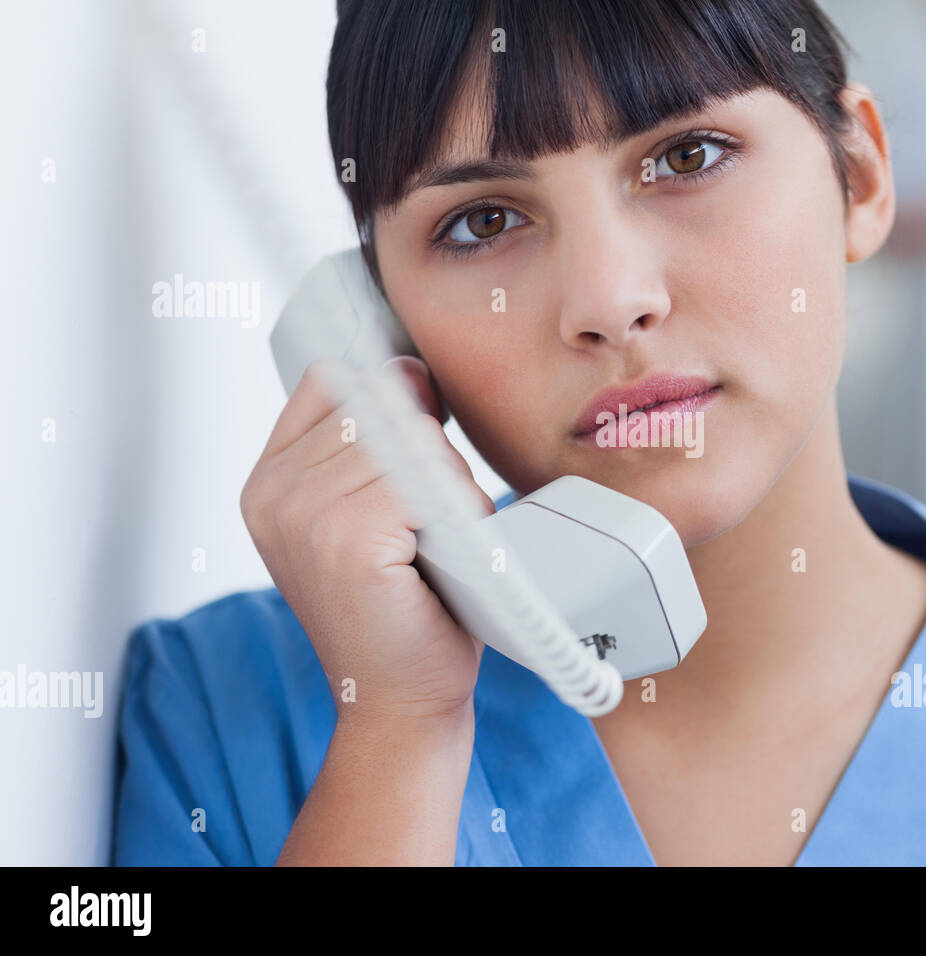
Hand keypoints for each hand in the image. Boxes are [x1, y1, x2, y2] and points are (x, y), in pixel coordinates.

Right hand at [240, 356, 494, 724]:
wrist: (399, 700)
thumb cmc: (402, 607)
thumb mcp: (375, 511)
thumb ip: (375, 444)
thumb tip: (410, 369)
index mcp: (268, 481)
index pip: (333, 381)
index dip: (390, 395)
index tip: (421, 437)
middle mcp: (272, 494)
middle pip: (381, 407)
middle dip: (432, 453)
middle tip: (436, 518)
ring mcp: (302, 516)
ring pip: (410, 443)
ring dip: (450, 486)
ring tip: (440, 541)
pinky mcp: (345, 541)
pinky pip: (423, 484)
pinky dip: (456, 513)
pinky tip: (446, 554)